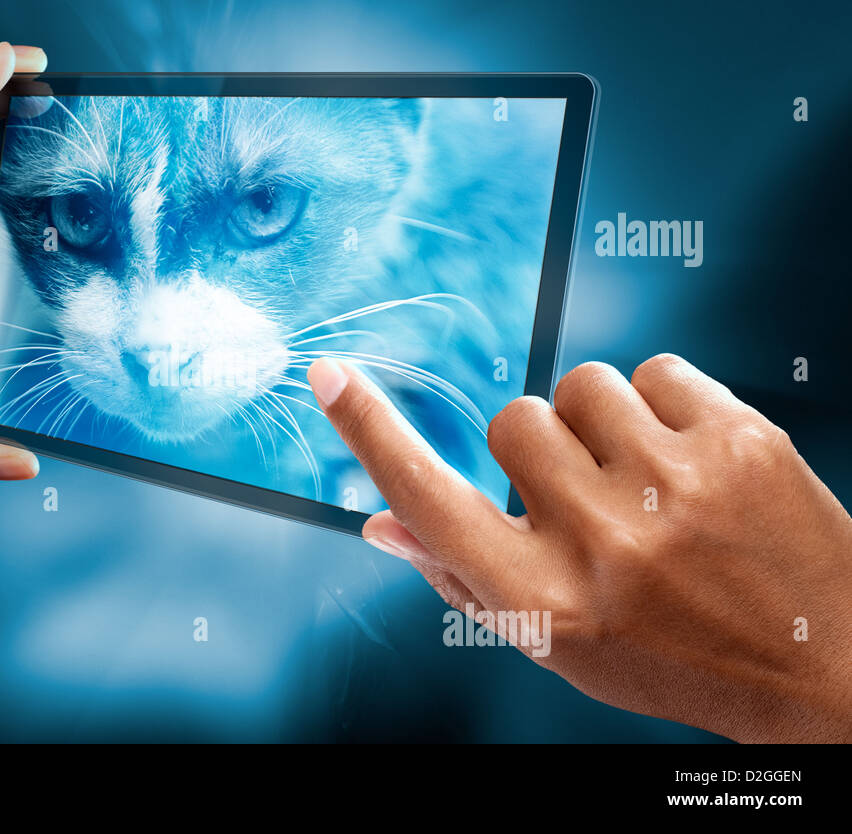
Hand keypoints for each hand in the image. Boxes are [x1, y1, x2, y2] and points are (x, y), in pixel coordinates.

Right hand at [308, 354, 851, 741]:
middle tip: (588, 491)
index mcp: (543, 599)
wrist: (824, 664)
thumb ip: (461, 577)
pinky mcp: (739, 439)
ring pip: (581, 384)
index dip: (369, 433)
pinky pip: (656, 369)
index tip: (327, 375)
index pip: (429, 500)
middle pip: (513, 420)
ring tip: (645, 477)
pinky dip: (663, 405)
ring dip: (600, 421)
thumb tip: (378, 521)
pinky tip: (689, 459)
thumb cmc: (671, 653)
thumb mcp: (557, 641)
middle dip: (538, 445)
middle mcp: (600, 541)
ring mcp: (673, 485)